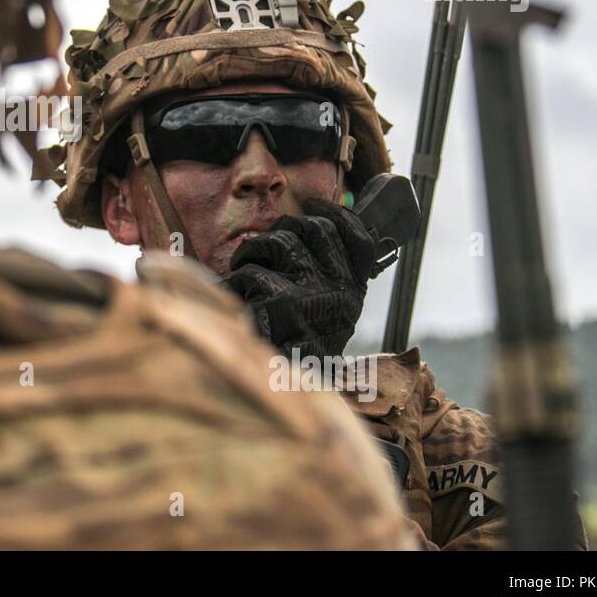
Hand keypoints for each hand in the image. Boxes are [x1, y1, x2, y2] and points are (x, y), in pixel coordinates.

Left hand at [220, 196, 379, 356]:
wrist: (276, 393)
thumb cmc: (290, 349)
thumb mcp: (321, 315)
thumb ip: (323, 278)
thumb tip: (311, 229)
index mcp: (353, 293)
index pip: (361, 241)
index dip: (338, 215)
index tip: (316, 203)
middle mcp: (342, 292)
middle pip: (317, 229)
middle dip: (285, 228)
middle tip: (266, 245)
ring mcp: (315, 295)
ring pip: (282, 242)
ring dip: (255, 251)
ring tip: (244, 270)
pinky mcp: (283, 302)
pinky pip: (253, 270)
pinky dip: (236, 280)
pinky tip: (235, 297)